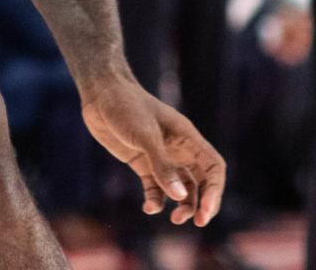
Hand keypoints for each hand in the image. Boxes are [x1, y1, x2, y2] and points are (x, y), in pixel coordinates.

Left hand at [79, 76, 225, 226]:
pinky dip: (156, 201)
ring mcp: (160, 157)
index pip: (213, 167)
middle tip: (198, 222)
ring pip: (181, 188)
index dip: (215, 190)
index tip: (206, 211)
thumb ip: (162, 166)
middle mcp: (178, 149)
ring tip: (174, 219)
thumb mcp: (145, 135)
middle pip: (201, 181)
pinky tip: (148, 208)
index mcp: (186, 138)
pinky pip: (155, 188)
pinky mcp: (142, 163)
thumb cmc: (126, 106)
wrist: (100, 93)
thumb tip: (180, 196)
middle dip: (203, 203)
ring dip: (182, 206)